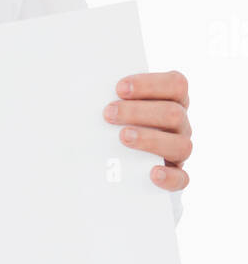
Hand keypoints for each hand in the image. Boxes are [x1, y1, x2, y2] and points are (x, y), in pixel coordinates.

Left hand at [102, 71, 191, 192]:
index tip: (119, 88)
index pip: (176, 84)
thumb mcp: (114, 108)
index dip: (150, 84)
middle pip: (174, 114)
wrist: (115, 164)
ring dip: (150, 139)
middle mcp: (180, 125)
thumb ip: (110, 99)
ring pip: (181, 145)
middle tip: (109, 113)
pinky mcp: (175, 176)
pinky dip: (170, 176)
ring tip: (123, 137)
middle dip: (139, 112)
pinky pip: (182, 179)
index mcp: (172, 100)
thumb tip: (81, 94)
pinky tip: (153, 173)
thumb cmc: (113, 125)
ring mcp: (179, 150)